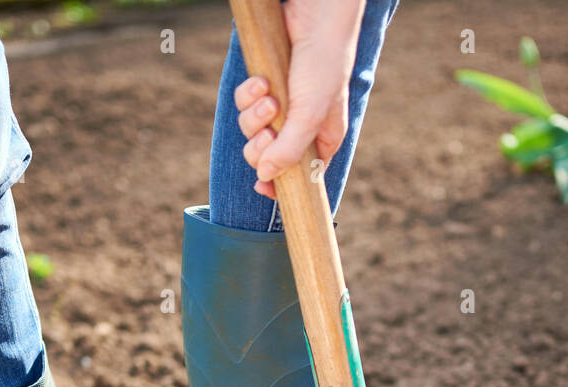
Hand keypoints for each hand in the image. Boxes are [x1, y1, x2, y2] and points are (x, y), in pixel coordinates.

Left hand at [234, 0, 364, 198]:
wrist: (314, 18)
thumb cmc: (324, 65)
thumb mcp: (310, 114)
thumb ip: (288, 150)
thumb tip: (264, 177)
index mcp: (321, 139)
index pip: (299, 175)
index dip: (279, 184)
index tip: (262, 188)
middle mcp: (300, 126)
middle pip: (267, 155)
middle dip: (262, 145)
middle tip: (268, 131)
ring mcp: (281, 106)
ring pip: (252, 129)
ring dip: (255, 116)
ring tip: (268, 97)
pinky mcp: (264, 85)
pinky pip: (244, 102)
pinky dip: (249, 95)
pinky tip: (262, 80)